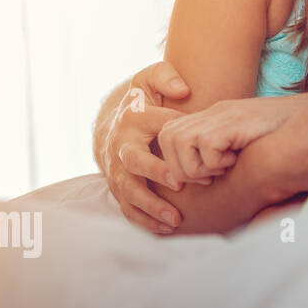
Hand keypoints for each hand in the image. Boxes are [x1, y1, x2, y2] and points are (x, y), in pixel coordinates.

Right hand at [100, 61, 191, 233]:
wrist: (114, 120)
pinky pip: (127, 206)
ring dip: (150, 206)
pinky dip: (144, 220)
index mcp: (134, 118)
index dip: (173, 140)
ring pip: (128, 190)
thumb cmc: (144, 100)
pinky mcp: (118, 185)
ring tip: (175, 220)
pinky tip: (166, 230)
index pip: (155, 128)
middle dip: (154, 174)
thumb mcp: (150, 79)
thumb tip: (183, 90)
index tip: (194, 152)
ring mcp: (117, 168)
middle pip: (133, 161)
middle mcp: (121, 144)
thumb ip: (166, 77)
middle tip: (179, 186)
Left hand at [157, 93, 307, 183]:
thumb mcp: (253, 144)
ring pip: (178, 141)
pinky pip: (205, 145)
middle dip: (182, 167)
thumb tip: (213, 182)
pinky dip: (215, 162)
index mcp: (216, 117)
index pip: (170, 133)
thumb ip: (231, 153)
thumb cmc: (291, 139)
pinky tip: (237, 160)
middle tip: (211, 176)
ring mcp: (224, 114)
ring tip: (224, 168)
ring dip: (197, 165)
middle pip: (167, 138)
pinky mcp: (236, 121)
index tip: (203, 176)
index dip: (177, 160)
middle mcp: (215, 112)